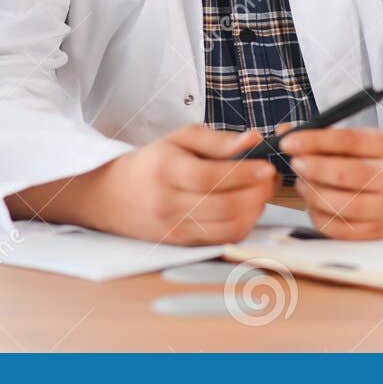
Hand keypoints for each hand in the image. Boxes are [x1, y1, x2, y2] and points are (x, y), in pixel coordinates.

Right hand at [7, 125, 278, 245]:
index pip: (211, 177)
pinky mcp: (182, 244)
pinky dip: (242, 225)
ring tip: (261, 192)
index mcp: (166, 170)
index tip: (268, 166)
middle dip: (257, 193)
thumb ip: (217, 140)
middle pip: (224, 207)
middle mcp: (169, 203)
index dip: (245, 173)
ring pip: (228, 228)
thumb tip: (253, 139)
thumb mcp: (179, 139)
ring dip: (255, 211)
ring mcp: (175, 228)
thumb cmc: (152, 162)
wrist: (112, 195)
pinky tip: (247, 208)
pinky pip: (222, 239)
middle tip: (270, 178)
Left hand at [277, 125, 382, 239]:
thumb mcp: (348, 143)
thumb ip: (316, 136)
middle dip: (313, 168)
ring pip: (341, 204)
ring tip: (302, 184)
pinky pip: (338, 227)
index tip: (288, 142)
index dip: (315, 141)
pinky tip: (312, 204)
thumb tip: (283, 131)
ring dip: (312, 193)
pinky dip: (318, 215)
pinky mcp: (375, 231)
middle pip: (346, 173)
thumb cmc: (361, 163)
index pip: (349, 140)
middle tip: (294, 164)